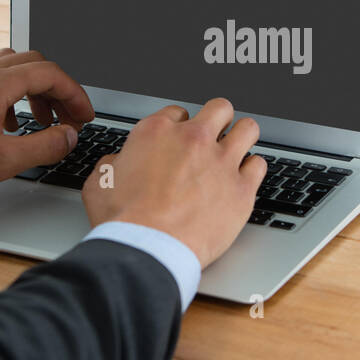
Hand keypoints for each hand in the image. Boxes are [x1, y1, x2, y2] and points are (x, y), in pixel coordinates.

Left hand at [0, 49, 93, 209]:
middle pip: (34, 63)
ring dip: (35, 90)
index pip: (49, 73)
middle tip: (70, 116)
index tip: (84, 115)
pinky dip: (12, 96)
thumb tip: (68, 136)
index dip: (74, 94)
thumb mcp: (1, 161)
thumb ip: (43, 146)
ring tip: (43, 121)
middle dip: (58, 89)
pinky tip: (10, 125)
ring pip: (13, 68)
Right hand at [81, 98, 265, 268]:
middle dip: (217, 120)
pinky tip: (244, 179)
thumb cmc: (124, 221)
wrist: (149, 250)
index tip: (180, 141)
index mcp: (157, 133)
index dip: (179, 127)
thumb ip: (114, 163)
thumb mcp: (100, 182)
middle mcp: (193, 140)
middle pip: (219, 109)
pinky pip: (260, 164)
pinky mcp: (241, 189)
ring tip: (237, 151)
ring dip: (242, 138)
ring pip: (248, 129)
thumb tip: (118, 163)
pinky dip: (253, 170)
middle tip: (214, 137)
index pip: (178, 113)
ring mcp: (221, 162)